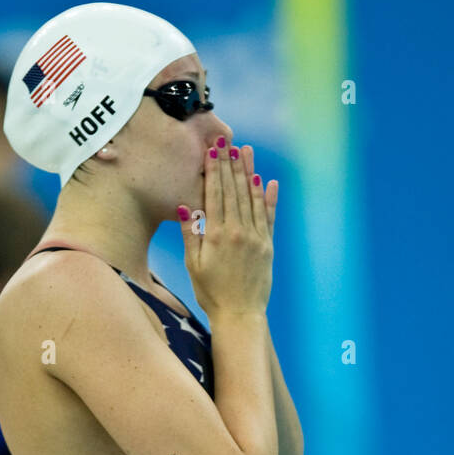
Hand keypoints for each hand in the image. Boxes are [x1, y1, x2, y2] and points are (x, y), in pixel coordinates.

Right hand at [177, 140, 277, 317]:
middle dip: (230, 163)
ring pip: (251, 198)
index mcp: (217, 235)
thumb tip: (185, 205)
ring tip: (246, 151)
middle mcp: (238, 231)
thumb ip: (191, 234)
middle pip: (233, 190)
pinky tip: (268, 181)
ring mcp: (255, 237)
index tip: (212, 150)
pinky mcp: (267, 245)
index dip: (214, 170)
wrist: (240, 314)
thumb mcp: (194, 265)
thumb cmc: (211, 292)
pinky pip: (268, 216)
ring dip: (249, 173)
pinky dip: (268, 198)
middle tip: (227, 141)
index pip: (215, 194)